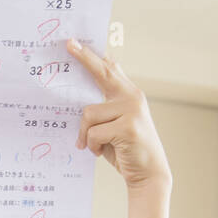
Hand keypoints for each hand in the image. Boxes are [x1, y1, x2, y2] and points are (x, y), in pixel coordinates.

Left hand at [67, 39, 171, 192]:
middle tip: (68, 44)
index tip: (74, 43)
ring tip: (95, 146)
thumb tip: (86, 94)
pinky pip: (93, 133)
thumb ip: (107, 107)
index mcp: (129, 95)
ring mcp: (132, 111)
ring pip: (88, 114)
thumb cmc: (127, 150)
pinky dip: (92, 146)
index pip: (109, 69)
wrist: (149, 174)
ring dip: (86, 134)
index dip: (92, 56)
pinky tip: (100, 153)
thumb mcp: (117, 125)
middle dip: (84, 58)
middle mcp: (132, 97)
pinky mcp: (128, 127)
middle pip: (102, 73)